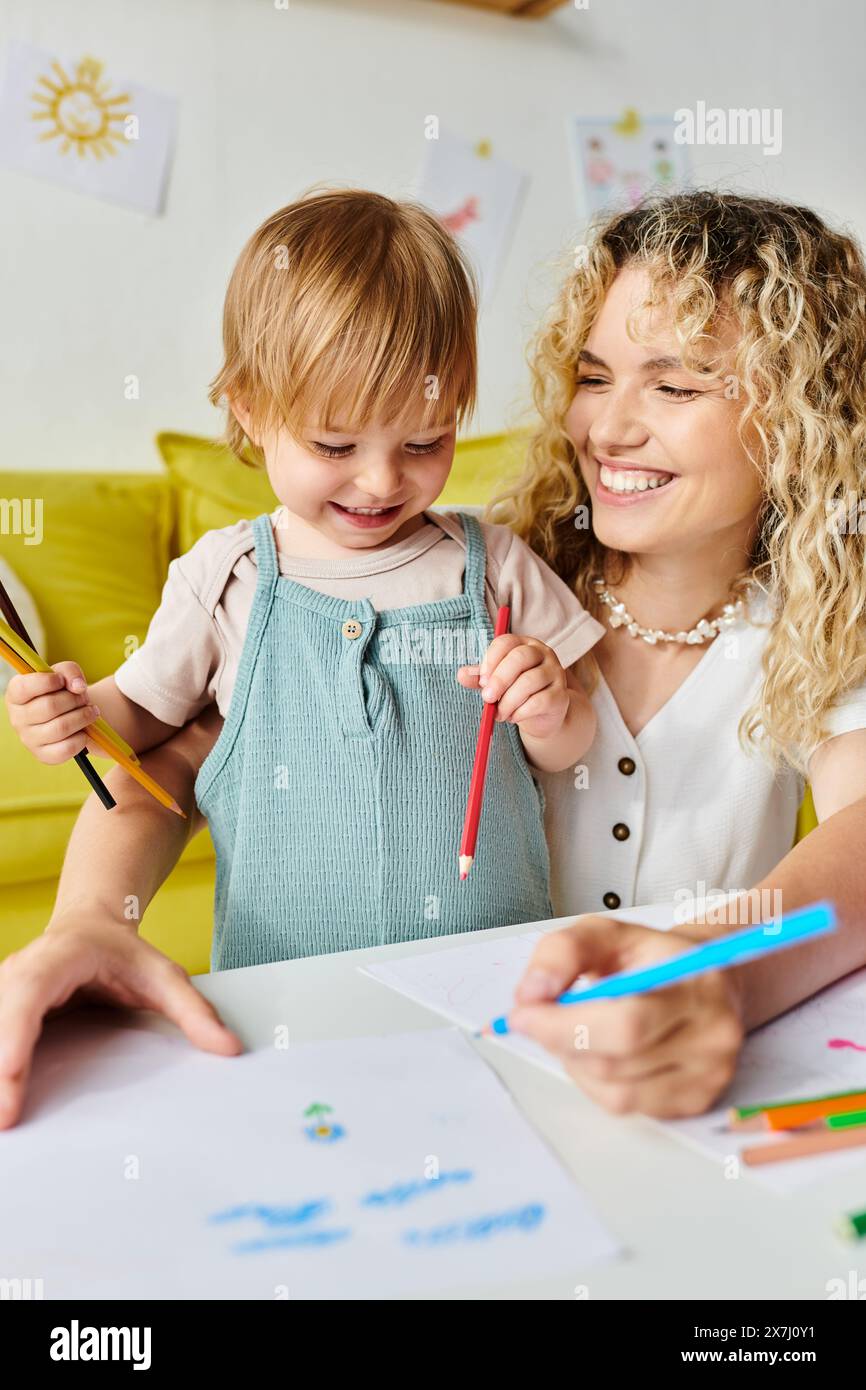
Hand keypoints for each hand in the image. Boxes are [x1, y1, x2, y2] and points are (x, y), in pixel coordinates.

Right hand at [0, 915, 242, 1129]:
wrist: (92, 926)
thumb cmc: (122, 952)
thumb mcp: (165, 975)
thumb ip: (195, 1011)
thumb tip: (229, 1048)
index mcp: (54, 960)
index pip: (27, 996)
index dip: (13, 1037)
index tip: (10, 1073)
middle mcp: (16, 976)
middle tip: (5, 1123)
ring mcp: (3, 995)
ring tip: (4, 1122)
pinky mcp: (1, 1014)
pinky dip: (0, 1074)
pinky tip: (5, 1105)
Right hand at [4, 661, 99, 763]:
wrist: (70, 714)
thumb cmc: (62, 691)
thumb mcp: (63, 673)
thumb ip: (69, 671)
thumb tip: (78, 687)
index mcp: (15, 695)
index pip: (25, 687)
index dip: (48, 681)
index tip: (62, 680)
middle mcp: (17, 718)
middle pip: (50, 707)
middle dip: (74, 699)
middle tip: (84, 698)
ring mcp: (29, 739)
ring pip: (61, 727)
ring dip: (83, 717)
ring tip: (91, 711)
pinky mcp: (43, 755)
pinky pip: (66, 748)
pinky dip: (82, 738)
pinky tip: (84, 730)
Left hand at [457, 635, 569, 738]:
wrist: (542, 716)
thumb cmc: (515, 693)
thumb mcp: (495, 683)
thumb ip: (479, 678)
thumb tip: (462, 674)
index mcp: (524, 644)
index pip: (506, 642)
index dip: (491, 660)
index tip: (481, 680)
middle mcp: (543, 653)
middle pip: (520, 658)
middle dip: (499, 679)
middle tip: (486, 698)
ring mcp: (555, 673)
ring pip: (529, 681)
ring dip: (508, 701)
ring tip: (499, 714)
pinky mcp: (561, 695)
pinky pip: (539, 702)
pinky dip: (521, 712)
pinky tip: (514, 717)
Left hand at [508, 916, 744, 1117]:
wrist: (707, 980)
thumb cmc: (652, 958)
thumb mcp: (607, 933)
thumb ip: (563, 952)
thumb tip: (531, 995)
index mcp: (694, 981)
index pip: (625, 1022)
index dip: (564, 1024)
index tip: (524, 1013)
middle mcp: (712, 1033)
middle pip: (617, 1062)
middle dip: (561, 1041)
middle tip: (535, 1021)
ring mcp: (709, 1073)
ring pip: (616, 1091)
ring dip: (577, 1062)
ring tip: (579, 1030)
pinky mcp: (698, 1100)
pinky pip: (628, 1106)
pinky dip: (598, 1082)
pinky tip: (602, 1052)